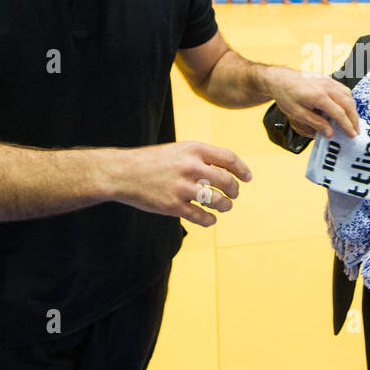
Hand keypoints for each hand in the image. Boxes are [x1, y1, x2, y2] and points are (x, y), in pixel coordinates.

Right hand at [108, 141, 251, 226]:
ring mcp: (182, 187)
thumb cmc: (153, 161)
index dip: (242, 170)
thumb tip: (228, 171)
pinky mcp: (173, 206)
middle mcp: (190, 167)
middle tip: (233, 195)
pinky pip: (201, 217)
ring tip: (224, 206)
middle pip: (227, 182)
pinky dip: (210, 220)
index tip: (248, 178)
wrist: (122, 173)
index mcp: (193, 149)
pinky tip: (210, 219)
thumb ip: (201, 158)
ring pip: (217, 201)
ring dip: (225, 206)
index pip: (229, 159)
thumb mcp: (179, 150)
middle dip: (235, 191)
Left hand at [269, 68, 359, 138]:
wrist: (280, 79)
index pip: (339, 113)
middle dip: (354, 119)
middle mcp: (326, 86)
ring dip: (352, 109)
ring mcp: (328, 81)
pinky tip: (346, 108)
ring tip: (352, 122)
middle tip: (356, 131)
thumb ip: (315, 123)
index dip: (347, 125)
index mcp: (319, 96)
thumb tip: (330, 132)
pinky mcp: (328, 79)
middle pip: (348, 104)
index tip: (352, 134)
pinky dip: (348, 100)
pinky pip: (343, 89)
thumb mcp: (297, 113)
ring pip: (348, 95)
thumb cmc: (286, 94)